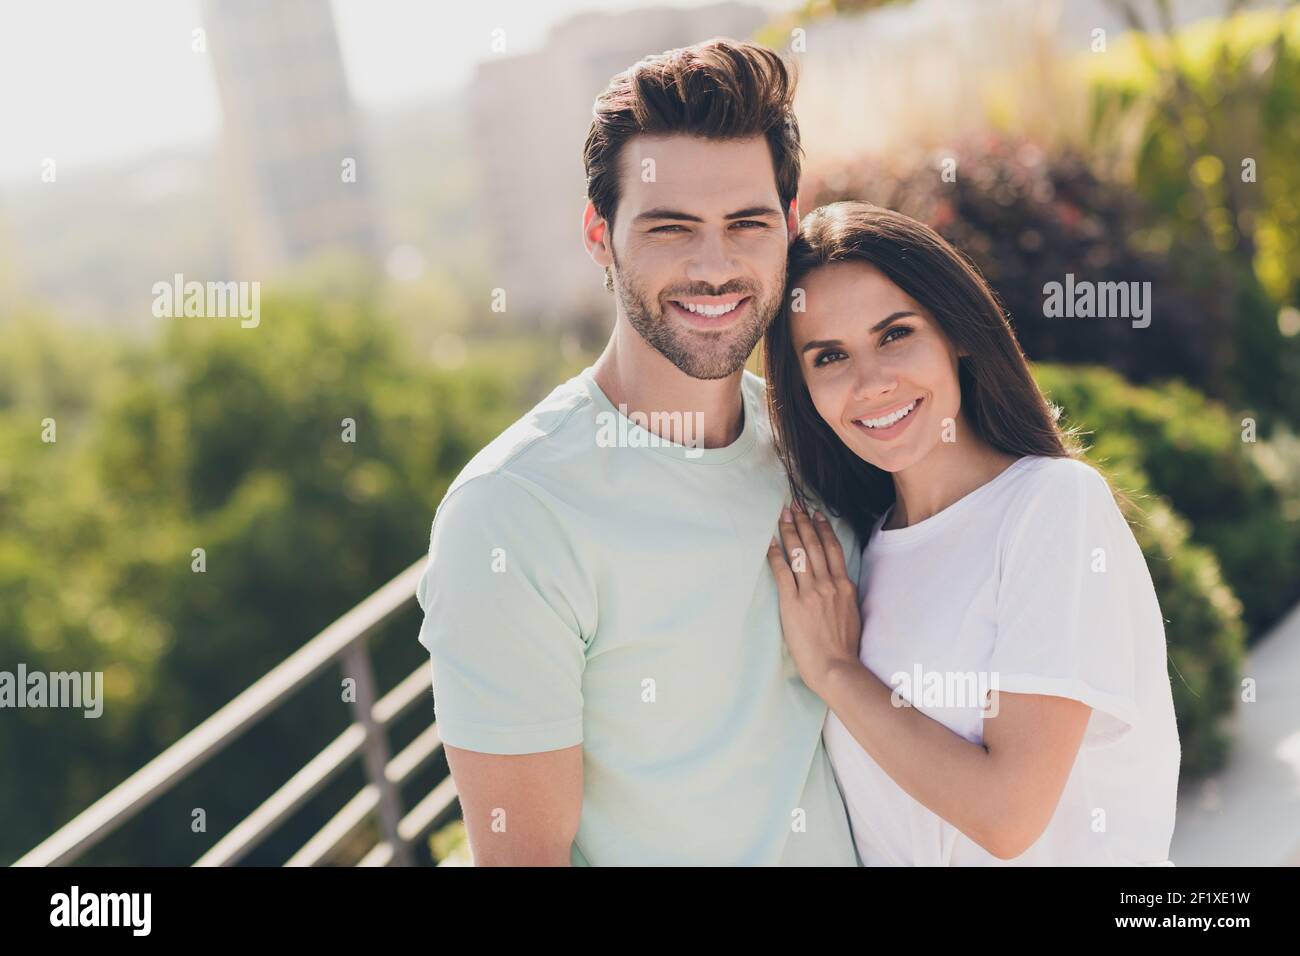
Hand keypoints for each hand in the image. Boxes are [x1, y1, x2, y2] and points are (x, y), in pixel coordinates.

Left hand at [766, 501, 862, 697]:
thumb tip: (839, 583)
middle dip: (804, 521)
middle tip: (796, 504)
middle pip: (815, 544)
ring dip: (789, 531)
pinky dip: (775, 554)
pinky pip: (782, 572)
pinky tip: (769, 543)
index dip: (823, 528)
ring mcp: (811, 592)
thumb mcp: (852, 614)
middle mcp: (829, 583)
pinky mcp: (793, 602)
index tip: (817, 514)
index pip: (833, 548)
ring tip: (783, 515)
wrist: (836, 666)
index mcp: (845, 586)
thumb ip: (845, 594)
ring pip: (799, 552)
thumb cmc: (844, 647)